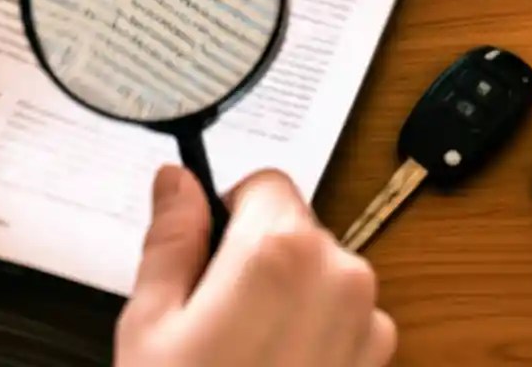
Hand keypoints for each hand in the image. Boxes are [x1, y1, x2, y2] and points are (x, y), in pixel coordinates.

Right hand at [117, 167, 396, 366]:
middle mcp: (338, 276)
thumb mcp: (152, 321)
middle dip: (258, 255)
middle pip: (297, 228)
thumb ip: (170, 239)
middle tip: (213, 312)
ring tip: (242, 351)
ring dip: (290, 294)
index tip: (209, 247)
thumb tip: (175, 182)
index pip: (266, 183)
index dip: (230, 209)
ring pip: (323, 273)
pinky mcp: (378, 361)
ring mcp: (367, 322)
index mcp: (279, 252)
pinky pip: (346, 319)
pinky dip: (315, 332)